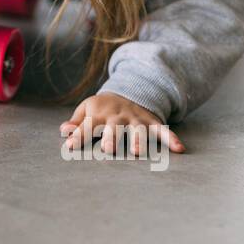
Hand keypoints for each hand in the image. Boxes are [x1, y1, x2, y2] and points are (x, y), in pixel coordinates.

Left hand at [59, 93, 184, 156]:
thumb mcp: (87, 109)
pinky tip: (179, 149)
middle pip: (114, 127)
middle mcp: (118, 117)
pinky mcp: (152, 122)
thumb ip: (76, 122)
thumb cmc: (103, 108)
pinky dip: (171, 138)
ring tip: (139, 152)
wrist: (129, 91)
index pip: (87, 125)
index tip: (70, 146)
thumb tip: (64, 131)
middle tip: (108, 149)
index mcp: (99, 114)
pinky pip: (163, 130)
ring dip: (138, 140)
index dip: (79, 135)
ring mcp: (136, 119)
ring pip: (138, 130)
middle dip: (111, 137)